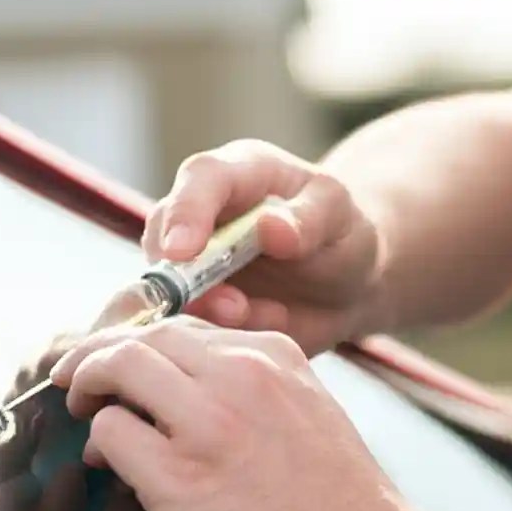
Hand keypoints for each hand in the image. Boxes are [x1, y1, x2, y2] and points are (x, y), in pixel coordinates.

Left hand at [47, 316, 470, 510]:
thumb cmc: (339, 505)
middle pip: (145, 336)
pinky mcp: (178, 477)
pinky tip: (108, 464)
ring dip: (88, 383)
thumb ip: (255, 387)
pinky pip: (112, 431)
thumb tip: (183, 389)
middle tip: (81, 380)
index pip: (185, 324)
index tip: (125, 364)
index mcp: (275, 355)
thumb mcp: (307, 413)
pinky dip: (101, 441)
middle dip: (101, 353)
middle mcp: (240, 374)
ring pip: (118, 365)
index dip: (144, 343)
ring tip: (83, 409)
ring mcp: (208, 423)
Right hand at [143, 139, 388, 356]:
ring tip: (251, 319)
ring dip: (202, 312)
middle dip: (183, 276)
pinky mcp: (199, 305)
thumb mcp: (339, 218)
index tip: (183, 251)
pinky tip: (262, 327)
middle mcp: (204, 215)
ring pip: (168, 286)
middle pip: (163, 234)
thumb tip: (270, 228)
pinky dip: (219, 336)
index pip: (202, 178)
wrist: (348, 288)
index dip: (186, 212)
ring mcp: (195, 262)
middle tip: (231, 307)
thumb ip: (310, 220)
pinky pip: (191, 324)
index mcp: (240, 174)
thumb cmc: (342, 235)